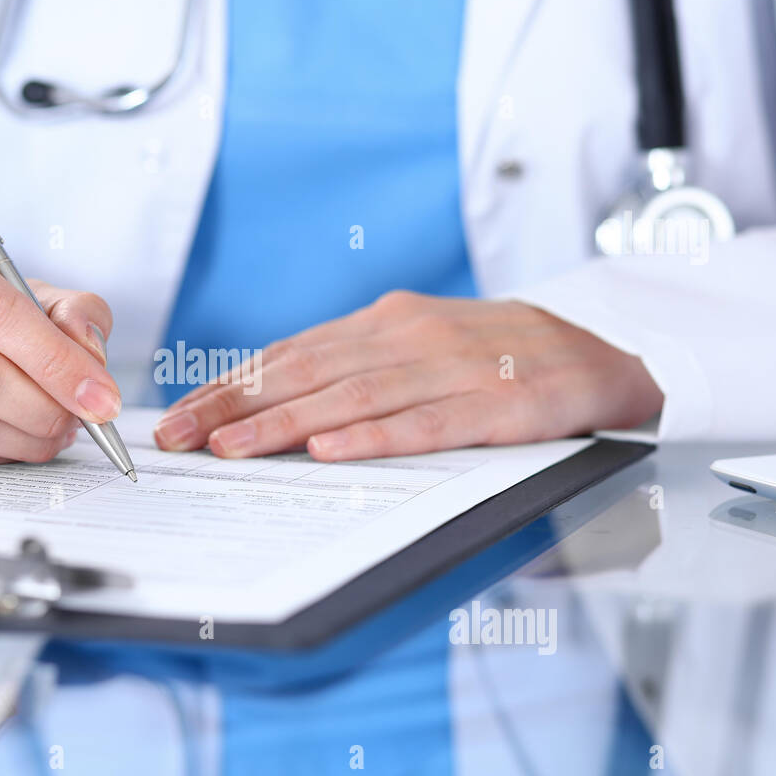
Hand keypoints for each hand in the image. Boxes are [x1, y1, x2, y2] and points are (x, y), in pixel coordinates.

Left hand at [153, 291, 662, 459]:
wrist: (598, 347)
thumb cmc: (495, 354)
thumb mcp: (418, 344)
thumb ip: (357, 365)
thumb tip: (279, 399)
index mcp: (385, 323)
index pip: (290, 355)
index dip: (230, 386)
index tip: (180, 415)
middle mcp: (407, 337)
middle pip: (305, 372)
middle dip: (233, 407)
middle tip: (178, 437)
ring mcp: (449, 367)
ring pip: (351, 397)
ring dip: (284, 424)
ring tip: (229, 449)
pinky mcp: (492, 403)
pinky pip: (423, 424)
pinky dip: (372, 438)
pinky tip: (330, 452)